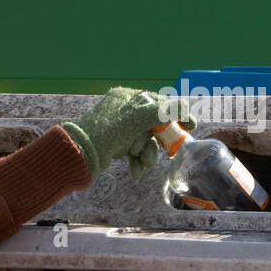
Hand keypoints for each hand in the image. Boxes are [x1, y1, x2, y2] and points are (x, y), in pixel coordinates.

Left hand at [61, 87, 195, 181]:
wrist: (79, 155)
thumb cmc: (108, 132)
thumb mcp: (139, 118)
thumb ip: (164, 112)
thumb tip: (184, 106)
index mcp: (128, 97)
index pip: (159, 102)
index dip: (176, 113)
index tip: (191, 124)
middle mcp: (124, 110)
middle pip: (153, 125)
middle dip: (158, 141)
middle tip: (171, 149)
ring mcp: (119, 128)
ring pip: (145, 141)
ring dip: (147, 154)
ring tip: (144, 164)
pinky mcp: (115, 145)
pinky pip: (134, 152)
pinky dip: (136, 162)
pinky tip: (135, 173)